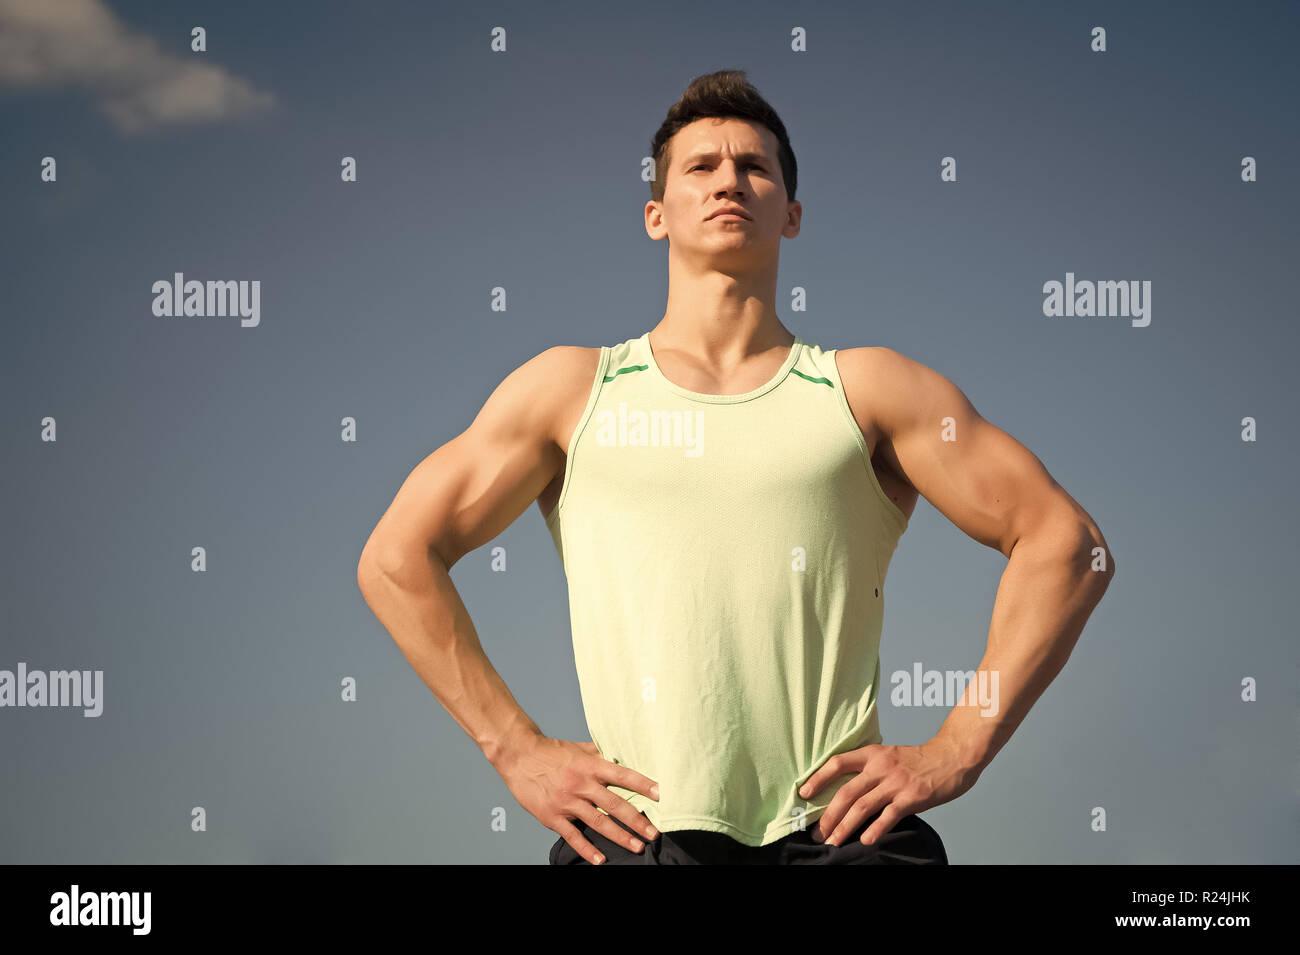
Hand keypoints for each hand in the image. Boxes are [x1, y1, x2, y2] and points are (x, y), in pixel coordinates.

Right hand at [494, 735, 660, 863]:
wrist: (518, 756)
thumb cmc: (551, 752)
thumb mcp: (579, 748)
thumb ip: (600, 754)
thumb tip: (623, 754)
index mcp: (590, 765)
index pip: (622, 775)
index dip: (643, 784)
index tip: (661, 794)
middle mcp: (581, 784)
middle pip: (615, 804)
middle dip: (637, 820)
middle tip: (654, 833)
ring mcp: (567, 802)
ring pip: (598, 822)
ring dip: (620, 836)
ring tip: (637, 846)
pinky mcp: (552, 816)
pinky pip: (573, 836)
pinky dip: (587, 849)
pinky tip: (600, 860)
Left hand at [798, 737, 976, 845]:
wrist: (953, 756)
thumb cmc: (920, 760)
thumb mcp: (890, 755)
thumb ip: (871, 770)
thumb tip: (848, 793)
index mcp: (872, 754)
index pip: (838, 763)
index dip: (818, 777)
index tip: (803, 793)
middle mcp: (881, 767)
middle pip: (846, 792)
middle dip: (828, 815)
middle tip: (817, 833)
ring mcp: (896, 782)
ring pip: (862, 806)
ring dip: (845, 827)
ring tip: (834, 842)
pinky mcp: (912, 797)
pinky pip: (889, 816)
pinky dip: (875, 829)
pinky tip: (866, 841)